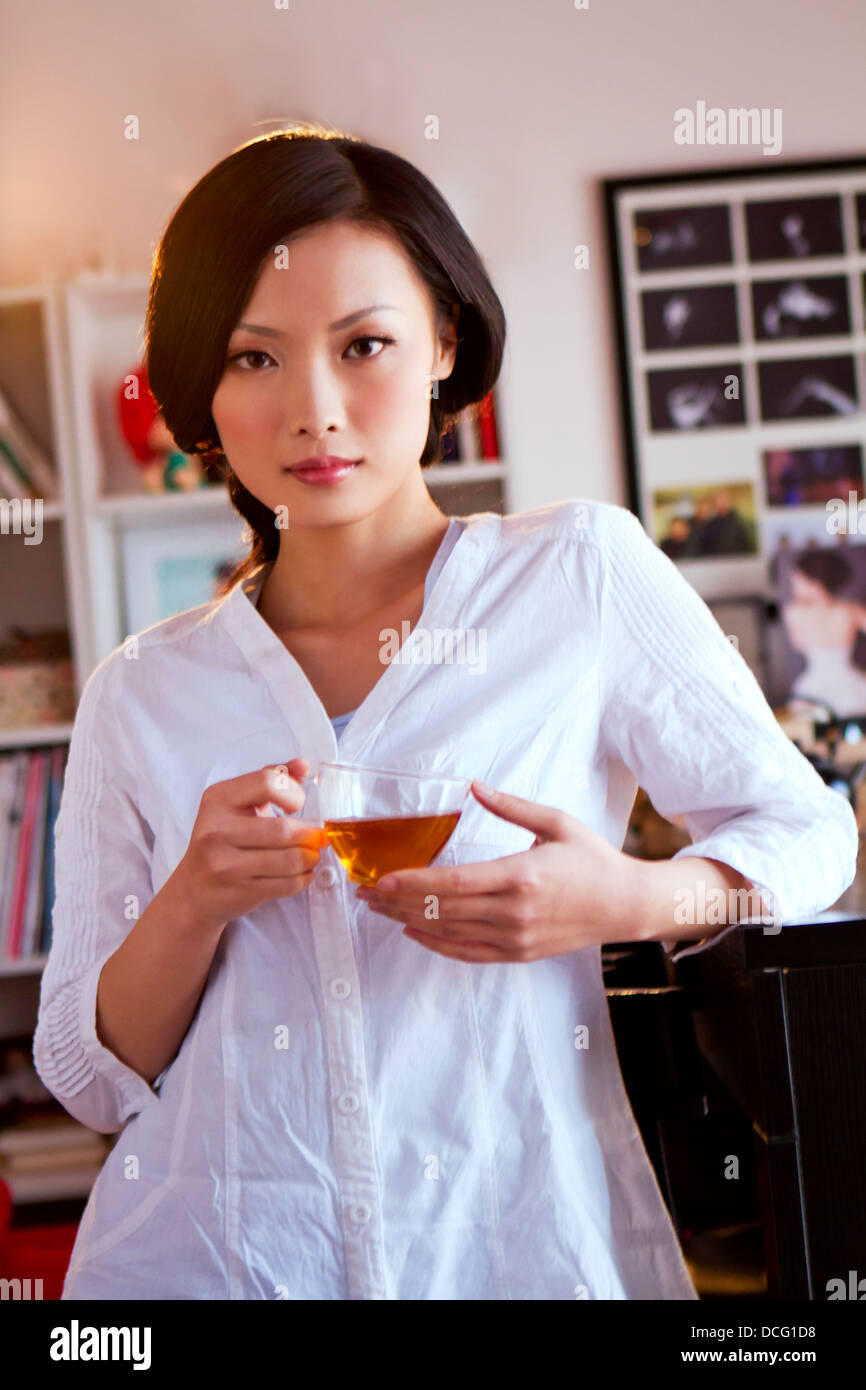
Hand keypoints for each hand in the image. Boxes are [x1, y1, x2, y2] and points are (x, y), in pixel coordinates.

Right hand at [174, 758, 327, 931]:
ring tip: (310, 854)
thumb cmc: (221, 839)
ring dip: (310, 857)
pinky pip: (287, 885)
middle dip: (309, 834)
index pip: (268, 782)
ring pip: (290, 859)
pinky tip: (302, 873)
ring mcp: (225, 864)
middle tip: (316, 837)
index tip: (296, 805)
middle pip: (283, 828)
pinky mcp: (238, 891)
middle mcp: (216, 829)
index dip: (293, 793)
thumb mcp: (236, 803)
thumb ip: (270, 779)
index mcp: (218, 799)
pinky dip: (304, 878)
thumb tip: (303, 765)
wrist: (193, 889)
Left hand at [354, 781, 644, 962]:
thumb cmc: (591, 859)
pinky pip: (467, 953)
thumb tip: (474, 786)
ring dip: (409, 921)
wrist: (625, 905)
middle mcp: (514, 912)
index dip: (413, 884)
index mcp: (521, 876)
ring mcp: (516, 938)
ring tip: (379, 910)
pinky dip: (436, 944)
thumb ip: (511, 806)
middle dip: (398, 902)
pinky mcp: (519, 953)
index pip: (453, 885)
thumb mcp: (555, 822)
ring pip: (449, 934)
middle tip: (364, 894)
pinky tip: (414, 931)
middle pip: (442, 911)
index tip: (381, 880)